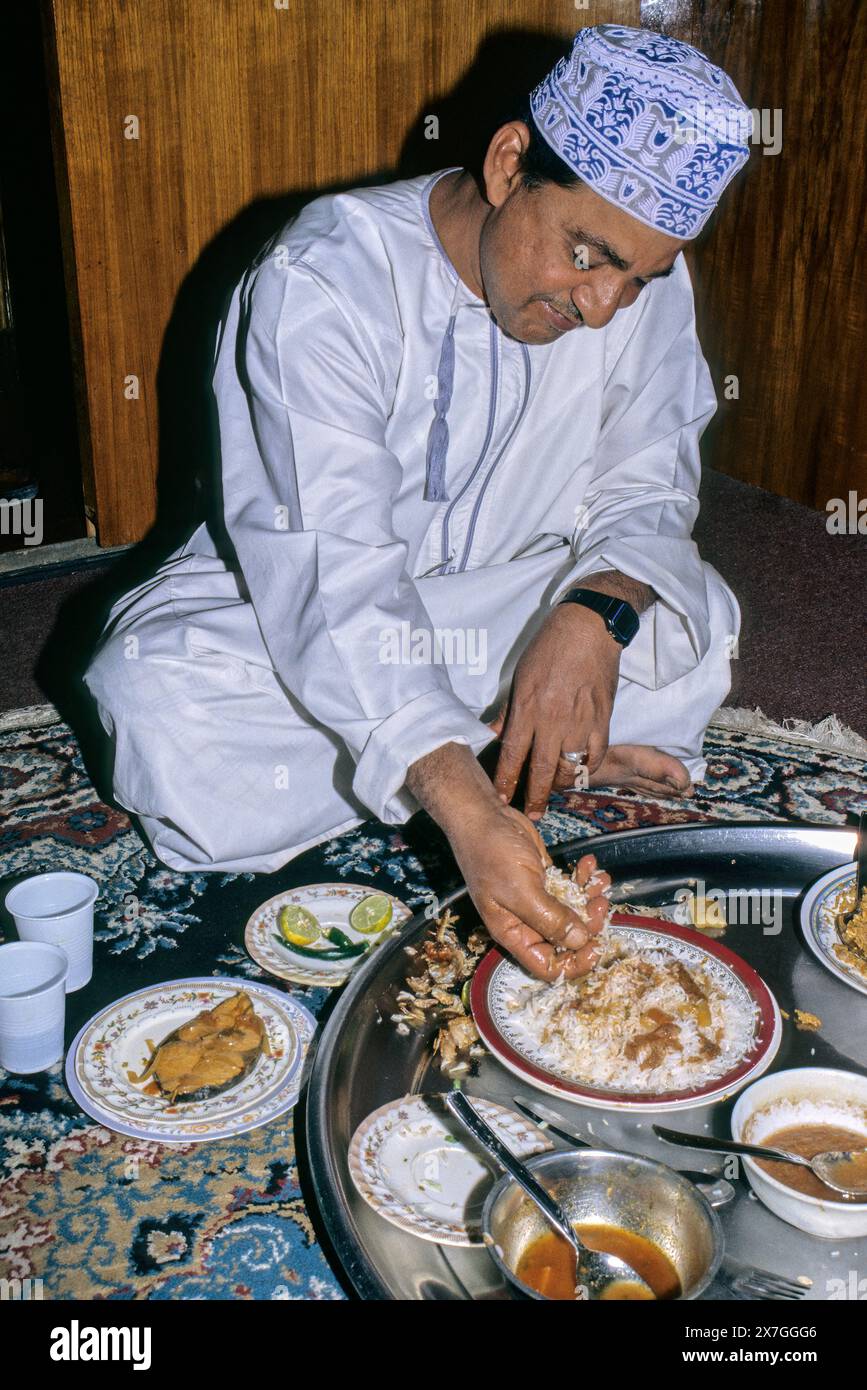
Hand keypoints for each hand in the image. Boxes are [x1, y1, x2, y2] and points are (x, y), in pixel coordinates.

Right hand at [448, 801, 608, 979]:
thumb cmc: (491, 854)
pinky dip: (584, 879)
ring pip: (574, 913)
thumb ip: (550, 919)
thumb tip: (580, 941)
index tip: (595, 944)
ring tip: (598, 879)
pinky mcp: (546, 879)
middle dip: (588, 924)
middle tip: (599, 902)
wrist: (483, 815)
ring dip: (591, 899)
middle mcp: (527, 921)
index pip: (548, 966)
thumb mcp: (521, 891)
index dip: (574, 963)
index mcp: (515, 933)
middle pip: (567, 940)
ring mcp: (538, 899)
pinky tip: (588, 863)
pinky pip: (572, 888)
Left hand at [490, 603, 620, 819]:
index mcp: (528, 708)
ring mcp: (580, 722)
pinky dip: (588, 767)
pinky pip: (595, 755)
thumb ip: (509, 712)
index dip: (505, 780)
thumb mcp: (521, 676)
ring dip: (560, 783)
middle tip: (532, 815)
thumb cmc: (550, 648)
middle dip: (534, 797)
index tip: (501, 798)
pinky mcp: (603, 719)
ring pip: (569, 768)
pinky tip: (581, 770)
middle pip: (541, 770)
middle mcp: (552, 720)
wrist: (589, 628)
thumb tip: (493, 736)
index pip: (512, 755)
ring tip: (553, 787)